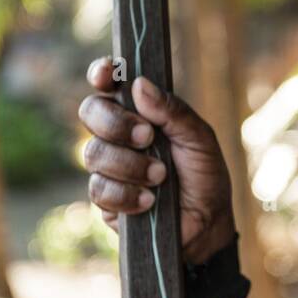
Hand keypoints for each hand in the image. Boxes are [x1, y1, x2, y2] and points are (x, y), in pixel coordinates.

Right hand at [79, 57, 235, 265]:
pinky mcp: (105, 198)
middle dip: (116, 123)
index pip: (109, 84)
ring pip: (93, 153)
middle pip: (90, 111)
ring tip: (160, 177)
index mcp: (141, 111)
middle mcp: (119, 134)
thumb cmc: (204, 175)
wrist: (207, 224)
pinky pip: (99, 189)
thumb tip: (140, 85)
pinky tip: (149, 201)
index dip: (102, 73)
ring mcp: (109, 165)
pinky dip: (127, 194)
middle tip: (147, 137)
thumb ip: (174, 112)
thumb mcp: (200, 139)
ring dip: (129, 165)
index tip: (106, 75)